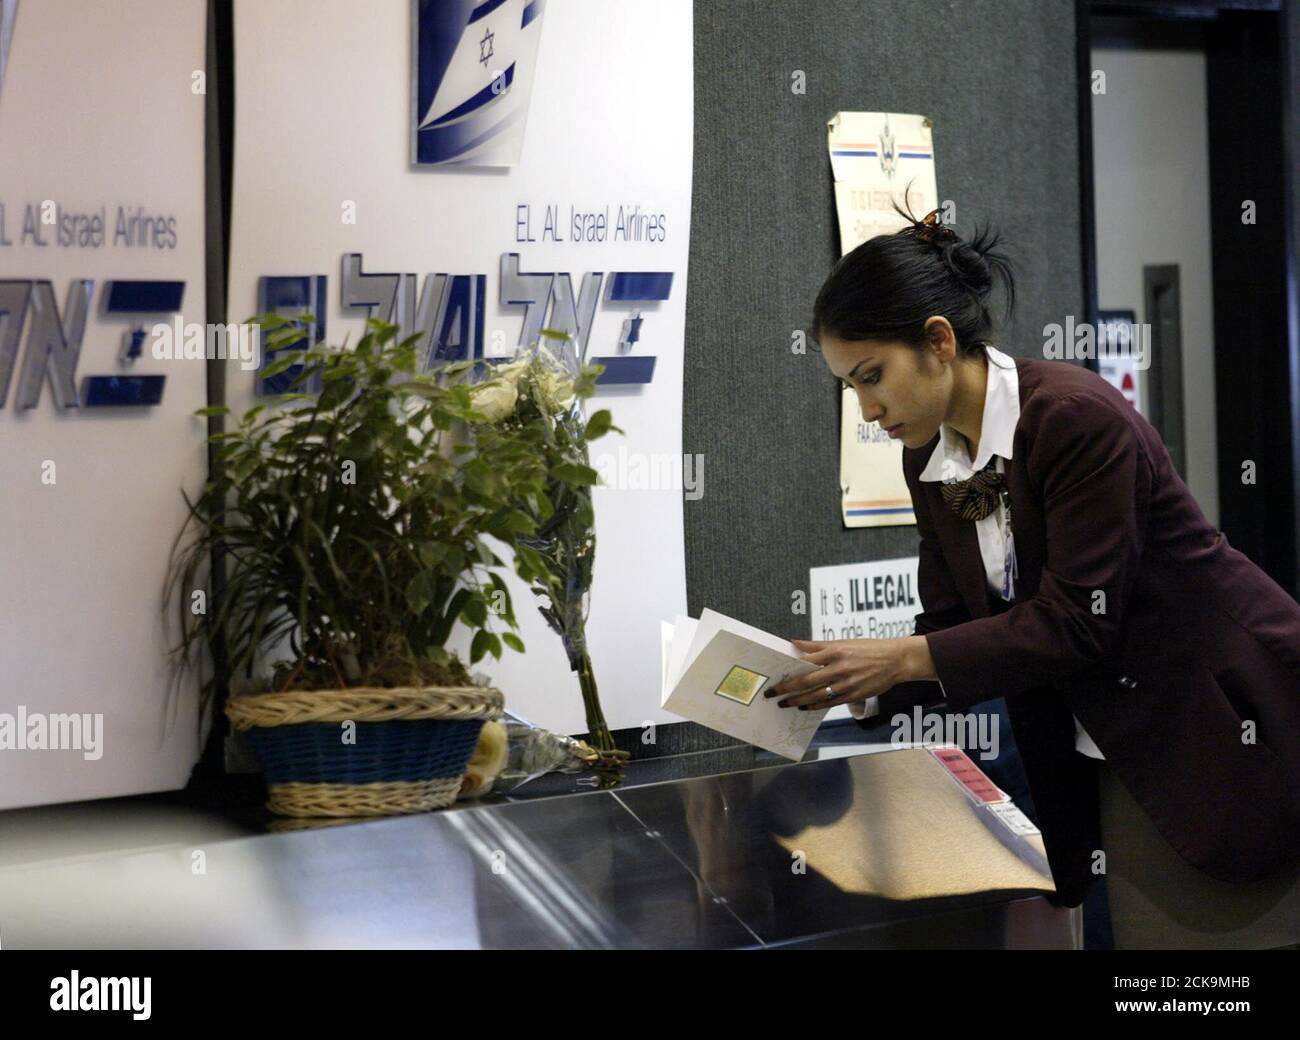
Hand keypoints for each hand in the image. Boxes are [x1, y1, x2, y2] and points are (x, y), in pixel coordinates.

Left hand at [766, 637, 915, 708]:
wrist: (896, 660)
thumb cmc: (868, 648)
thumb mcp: (842, 642)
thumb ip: (817, 645)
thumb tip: (794, 643)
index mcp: (835, 651)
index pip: (805, 662)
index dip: (788, 670)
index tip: (775, 676)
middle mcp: (839, 668)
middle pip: (807, 681)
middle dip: (787, 689)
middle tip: (772, 694)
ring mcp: (847, 683)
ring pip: (816, 695)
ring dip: (798, 700)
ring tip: (785, 703)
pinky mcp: (854, 694)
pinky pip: (830, 702)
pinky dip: (815, 706)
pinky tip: (804, 706)